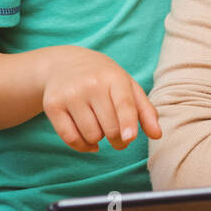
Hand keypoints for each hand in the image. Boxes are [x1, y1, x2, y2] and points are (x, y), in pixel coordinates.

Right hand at [40, 45, 160, 152]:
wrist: (64, 63)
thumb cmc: (103, 78)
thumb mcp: (127, 86)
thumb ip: (145, 111)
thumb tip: (157, 135)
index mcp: (114, 77)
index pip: (123, 103)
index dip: (127, 122)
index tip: (129, 137)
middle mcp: (91, 84)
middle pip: (109, 128)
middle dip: (117, 139)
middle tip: (119, 136)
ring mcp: (70, 94)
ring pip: (91, 135)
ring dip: (99, 140)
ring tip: (100, 127)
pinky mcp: (53, 105)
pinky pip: (70, 138)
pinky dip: (82, 146)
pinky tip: (88, 141)